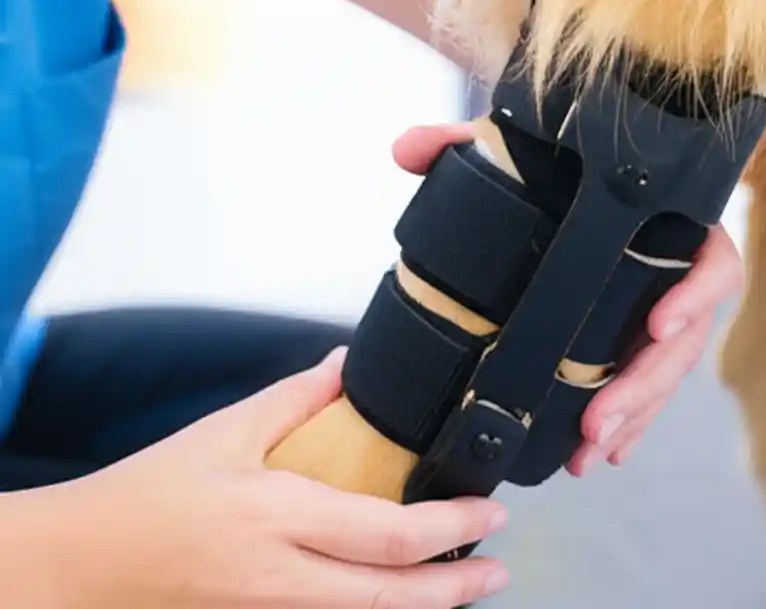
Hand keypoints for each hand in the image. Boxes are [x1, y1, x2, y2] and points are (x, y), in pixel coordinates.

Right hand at [1, 349, 509, 608]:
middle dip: (457, 587)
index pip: (389, 535)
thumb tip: (347, 366)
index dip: (452, 528)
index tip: (490, 512)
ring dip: (424, 605)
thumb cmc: (146, 498)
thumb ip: (296, 399)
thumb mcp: (223, 432)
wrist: (81, 565)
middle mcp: (280, 578)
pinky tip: (398, 593)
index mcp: (277, 518)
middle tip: (498, 568)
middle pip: (391, 596)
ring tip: (466, 584)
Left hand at [393, 122, 744, 474]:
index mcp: (677, 224)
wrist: (575, 173)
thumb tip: (408, 150)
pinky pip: (650, 388)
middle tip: (598, 422)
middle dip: (644, 388)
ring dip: (634, 416)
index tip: (658, 325)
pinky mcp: (644, 342)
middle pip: (687, 341)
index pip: (715, 263)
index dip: (697, 297)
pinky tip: (603, 452)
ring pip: (667, 375)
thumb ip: (468, 141)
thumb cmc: (563, 161)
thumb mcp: (522, 145)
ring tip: (590, 450)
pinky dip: (629, 422)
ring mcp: (667, 313)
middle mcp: (680, 274)